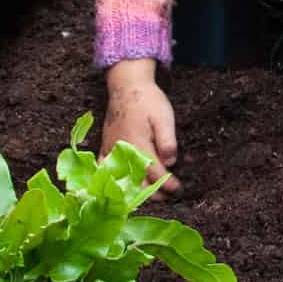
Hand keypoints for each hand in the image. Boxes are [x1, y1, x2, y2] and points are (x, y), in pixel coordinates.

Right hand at [100, 59, 179, 192]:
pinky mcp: (105, 147)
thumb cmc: (147, 100)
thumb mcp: (164, 117)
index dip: (167, 183)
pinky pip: (105, 169)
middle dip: (153, 192)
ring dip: (136, 189)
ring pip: (121, 178)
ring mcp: (110, 150)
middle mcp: (121, 150)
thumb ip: (167, 141)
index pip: (154, 171)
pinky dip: (113, 180)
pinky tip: (122, 188)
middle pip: (136, 181)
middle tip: (168, 194)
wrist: (126, 87)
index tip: (177, 189)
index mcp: (137, 144)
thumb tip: (170, 162)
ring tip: (153, 193)